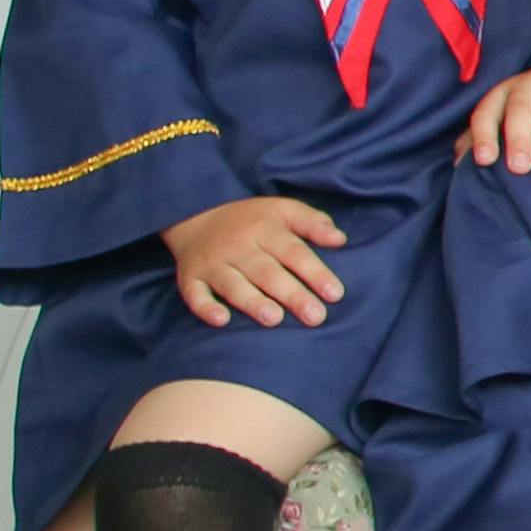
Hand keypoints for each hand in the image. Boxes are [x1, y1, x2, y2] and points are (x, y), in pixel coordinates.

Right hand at [164, 193, 350, 328]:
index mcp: (263, 229)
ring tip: (274, 319)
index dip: (314, 272)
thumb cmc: (251, 219)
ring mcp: (212, 263)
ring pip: (232, 284)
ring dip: (252, 301)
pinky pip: (194, 294)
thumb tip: (340, 239)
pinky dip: (205, 308)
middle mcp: (237, 246)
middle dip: (291, 294)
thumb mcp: (282, 209)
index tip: (335, 294)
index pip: (293, 251)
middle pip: (267, 272)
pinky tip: (221, 321)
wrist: (195, 213)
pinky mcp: (190, 277)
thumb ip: (312, 222)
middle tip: (315, 316)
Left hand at [454, 57, 530, 170]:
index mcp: (501, 96)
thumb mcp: (507, 126)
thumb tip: (460, 163)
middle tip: (520, 167)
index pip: (485, 114)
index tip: (486, 161)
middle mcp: (524, 83)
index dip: (483, 136)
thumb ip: (483, 141)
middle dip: (518, 138)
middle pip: (518, 108)